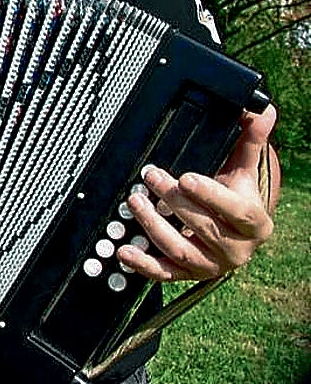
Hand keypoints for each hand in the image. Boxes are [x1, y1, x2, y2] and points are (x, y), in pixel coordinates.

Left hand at [117, 104, 278, 280]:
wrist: (231, 231)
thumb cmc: (235, 196)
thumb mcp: (243, 170)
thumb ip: (249, 141)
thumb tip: (259, 110)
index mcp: (254, 223)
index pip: (237, 211)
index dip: (212, 196)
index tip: (186, 177)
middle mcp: (236, 249)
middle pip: (202, 227)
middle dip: (173, 200)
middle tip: (150, 176)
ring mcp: (210, 264)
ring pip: (180, 250)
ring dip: (153, 226)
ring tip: (135, 201)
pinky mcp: (188, 275)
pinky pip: (164, 274)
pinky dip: (143, 265)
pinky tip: (125, 250)